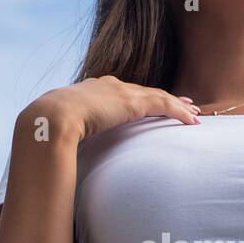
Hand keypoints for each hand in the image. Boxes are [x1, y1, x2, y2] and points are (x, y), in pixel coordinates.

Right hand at [19, 75, 200, 143]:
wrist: (51, 118)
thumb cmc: (48, 128)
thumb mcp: (61, 131)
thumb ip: (69, 139)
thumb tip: (62, 155)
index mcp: (92, 91)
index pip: (123, 93)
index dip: (140, 99)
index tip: (150, 104)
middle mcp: (109, 86)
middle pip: (144, 91)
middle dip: (164, 98)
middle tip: (184, 105)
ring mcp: (121, 92)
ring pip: (159, 96)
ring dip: (178, 105)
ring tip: (194, 114)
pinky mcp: (132, 102)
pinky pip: (164, 105)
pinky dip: (179, 112)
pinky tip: (192, 121)